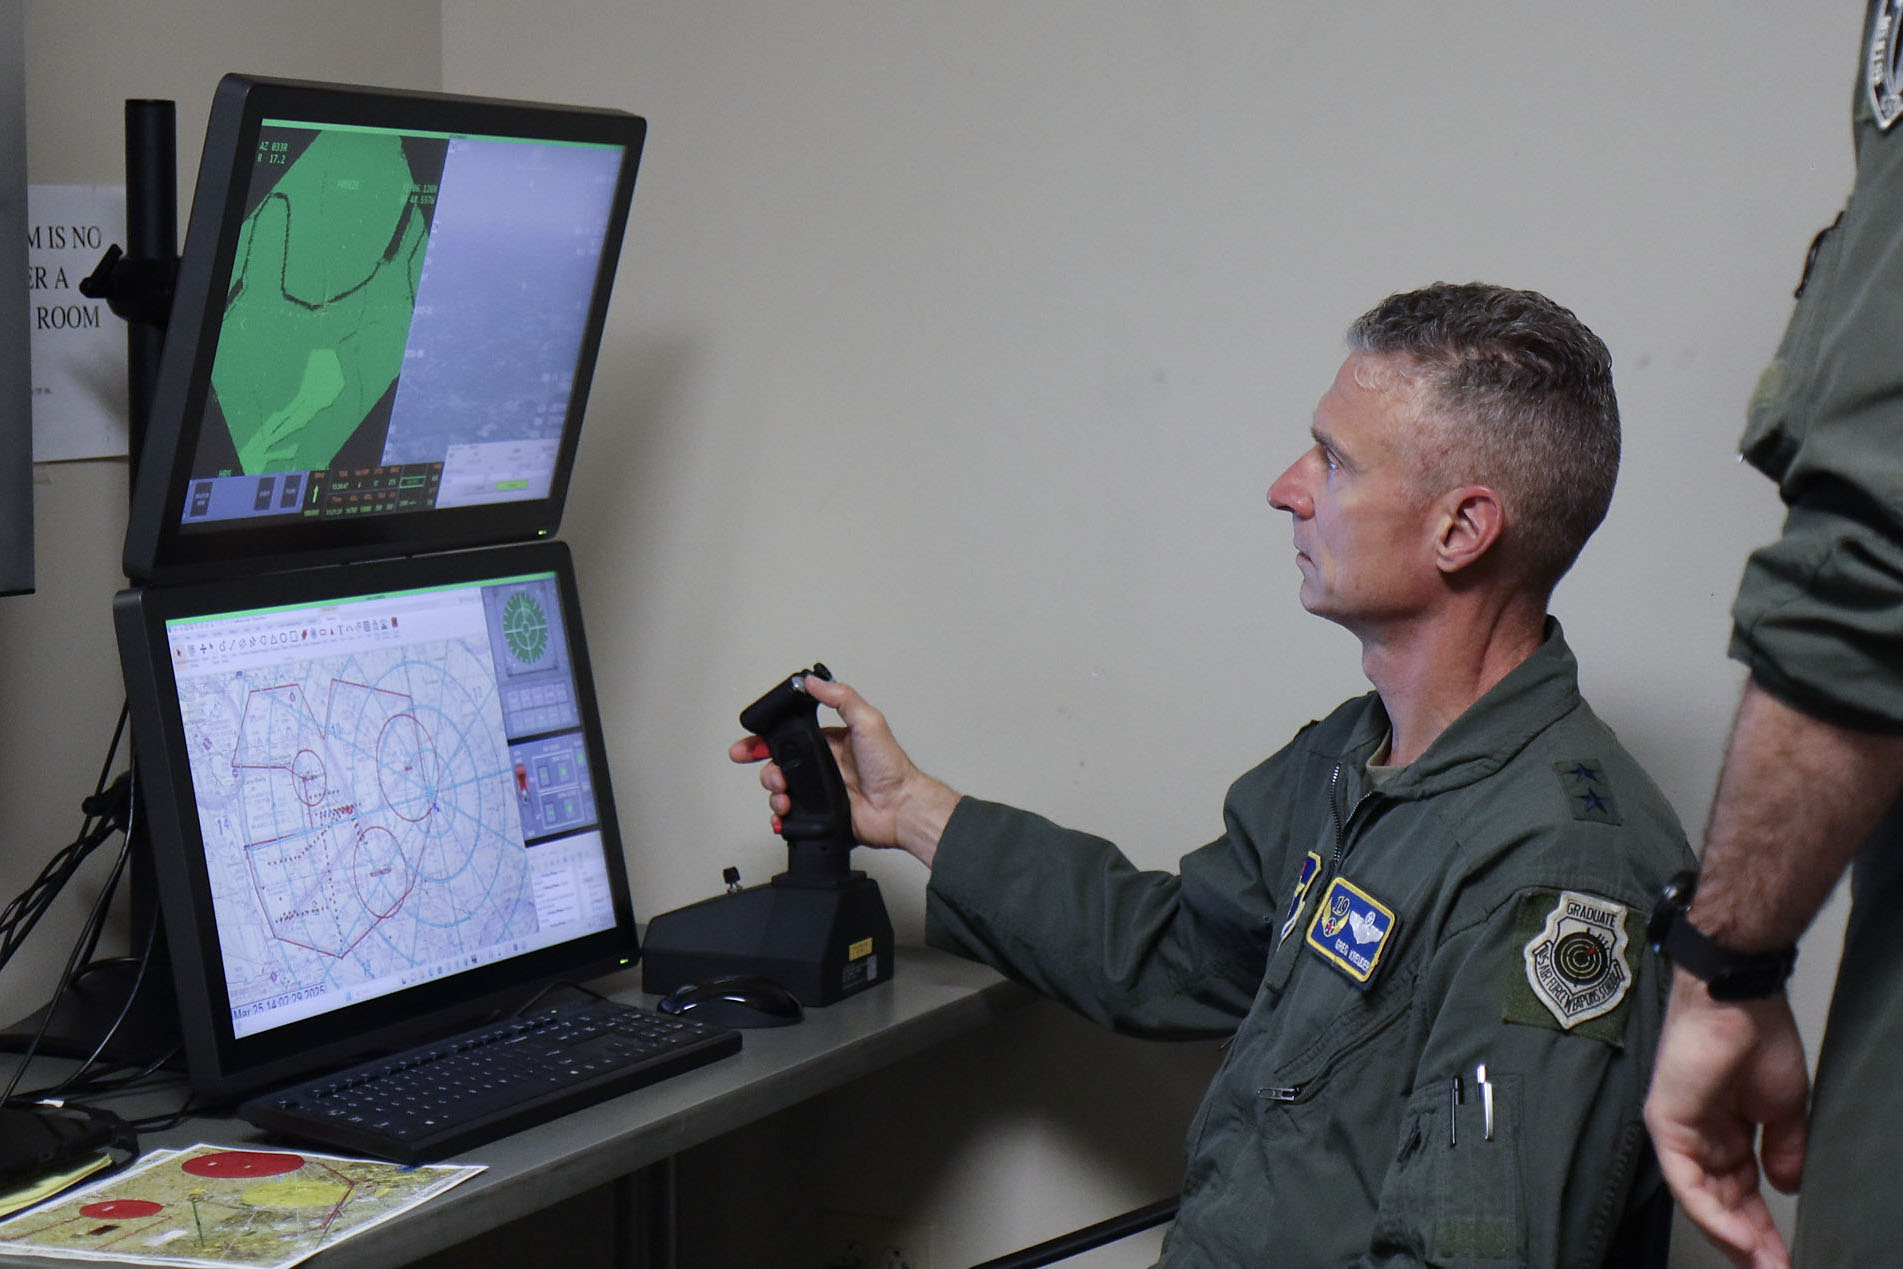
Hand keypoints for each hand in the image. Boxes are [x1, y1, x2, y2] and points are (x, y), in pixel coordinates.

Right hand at [728, 675, 957, 865]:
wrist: (900, 807)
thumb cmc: (891, 767)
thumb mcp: (869, 722)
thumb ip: (842, 698)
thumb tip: (814, 681)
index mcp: (829, 742)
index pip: (790, 736)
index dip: (766, 739)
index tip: (750, 743)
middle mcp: (823, 766)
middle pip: (779, 764)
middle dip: (765, 769)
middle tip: (769, 775)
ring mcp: (820, 791)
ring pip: (781, 790)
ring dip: (774, 792)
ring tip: (784, 795)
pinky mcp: (820, 814)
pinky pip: (791, 816)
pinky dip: (781, 816)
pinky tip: (785, 814)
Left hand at [1644, 971, 1808, 1267]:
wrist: (1740, 998)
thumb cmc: (1758, 1037)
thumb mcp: (1783, 1107)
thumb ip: (1783, 1150)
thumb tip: (1786, 1188)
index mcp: (1725, 1132)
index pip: (1740, 1193)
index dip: (1763, 1229)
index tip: (1785, 1258)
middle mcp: (1698, 1135)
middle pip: (1720, 1203)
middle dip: (1750, 1242)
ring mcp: (1678, 1130)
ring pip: (1700, 1200)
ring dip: (1733, 1237)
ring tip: (1764, 1264)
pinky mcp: (1665, 1122)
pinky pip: (1685, 1181)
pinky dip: (1711, 1213)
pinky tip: (1738, 1238)